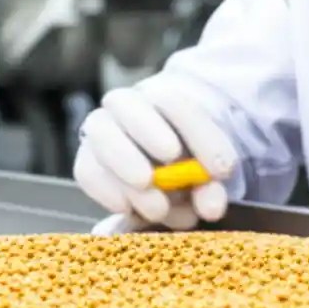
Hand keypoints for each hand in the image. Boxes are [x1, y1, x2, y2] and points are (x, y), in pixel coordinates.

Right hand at [73, 76, 237, 234]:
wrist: (159, 174)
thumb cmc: (186, 167)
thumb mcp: (205, 178)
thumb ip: (210, 188)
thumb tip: (211, 206)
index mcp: (160, 98)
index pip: (175, 102)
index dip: (200, 134)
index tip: (222, 170)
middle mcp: (124, 106)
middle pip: (125, 104)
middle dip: (147, 133)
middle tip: (172, 167)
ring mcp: (101, 131)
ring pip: (100, 133)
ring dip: (125, 167)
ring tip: (156, 207)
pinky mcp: (87, 161)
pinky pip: (87, 170)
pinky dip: (106, 191)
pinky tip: (129, 209)